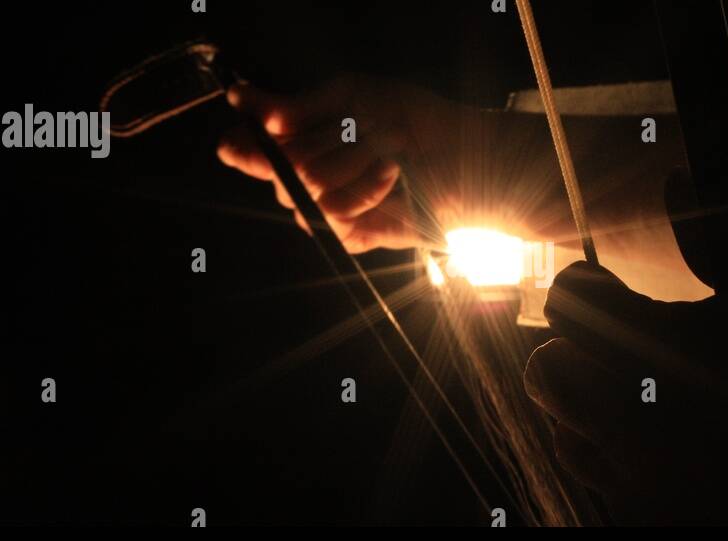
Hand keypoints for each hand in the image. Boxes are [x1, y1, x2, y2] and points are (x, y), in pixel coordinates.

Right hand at [217, 75, 474, 252]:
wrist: (463, 155)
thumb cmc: (413, 121)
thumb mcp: (355, 95)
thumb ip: (302, 104)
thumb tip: (244, 102)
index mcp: (300, 143)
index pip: (249, 150)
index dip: (243, 146)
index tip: (240, 140)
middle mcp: (305, 181)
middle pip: (280, 167)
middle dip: (325, 140)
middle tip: (363, 129)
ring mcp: (327, 211)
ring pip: (311, 188)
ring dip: (356, 161)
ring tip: (390, 153)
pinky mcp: (352, 236)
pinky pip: (337, 215)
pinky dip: (370, 189)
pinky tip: (394, 179)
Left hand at [524, 241, 727, 524]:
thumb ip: (721, 238)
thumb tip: (677, 183)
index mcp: (659, 348)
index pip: (571, 301)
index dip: (586, 283)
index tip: (603, 283)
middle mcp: (633, 421)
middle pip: (550, 372)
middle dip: (575, 348)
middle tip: (626, 341)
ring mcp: (642, 485)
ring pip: (568, 437)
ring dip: (591, 407)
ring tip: (651, 394)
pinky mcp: (660, 525)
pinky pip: (610, 486)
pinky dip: (625, 460)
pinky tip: (677, 445)